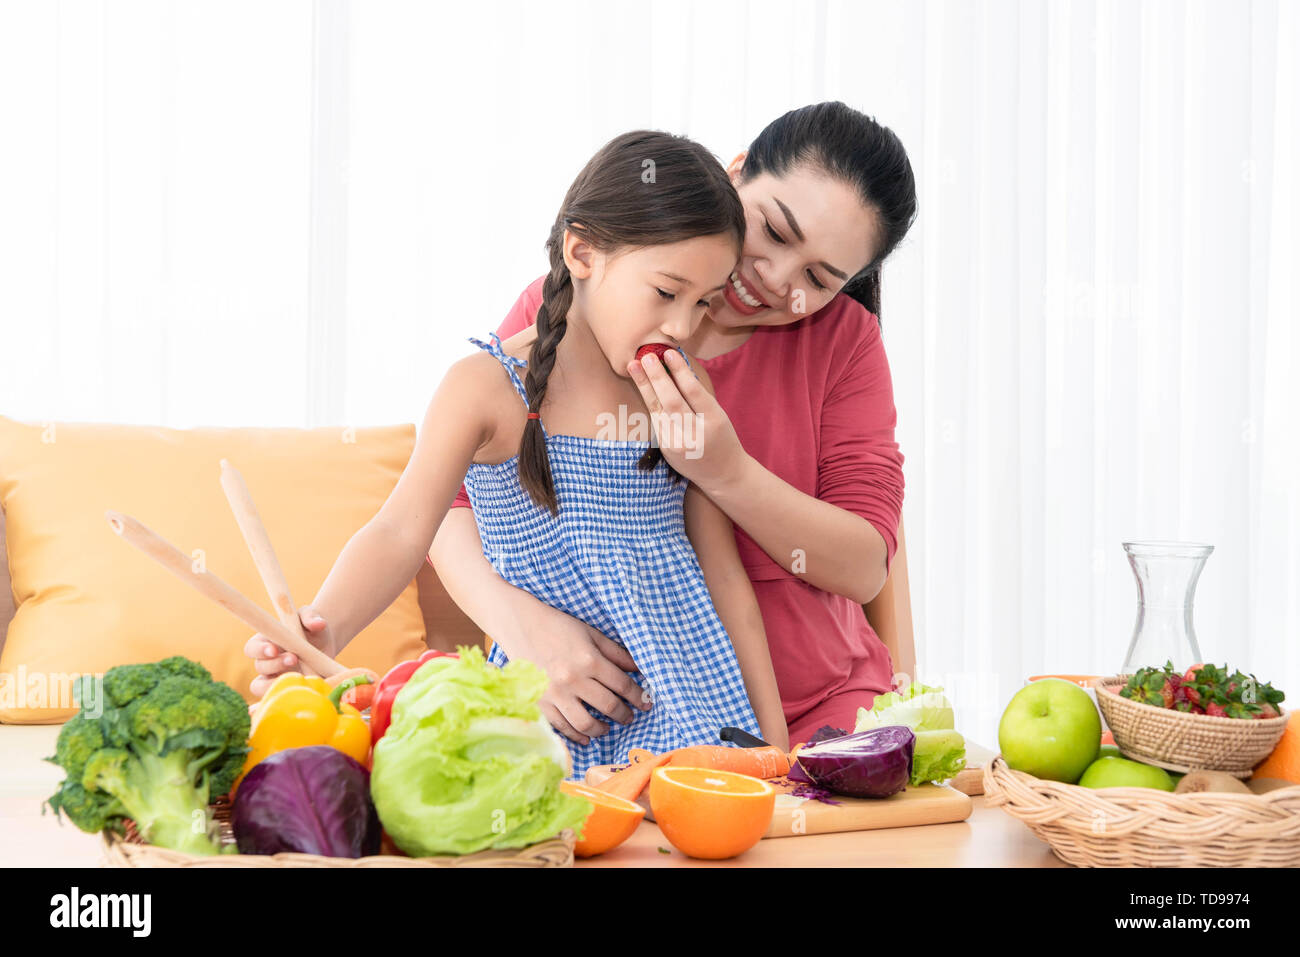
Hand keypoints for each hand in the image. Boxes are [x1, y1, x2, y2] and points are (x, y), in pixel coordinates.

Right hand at [243, 603, 334, 698]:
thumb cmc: (311, 627)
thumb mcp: (311, 617)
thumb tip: (319, 623)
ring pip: (262, 686)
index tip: (274, 649)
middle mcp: (266, 661)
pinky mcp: (286, 688)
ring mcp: (274, 677)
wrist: (324, 644)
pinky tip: (297, 695)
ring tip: (298, 677)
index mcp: (265, 642)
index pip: (252, 648)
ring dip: (275, 683)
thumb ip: (311, 617)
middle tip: (294, 659)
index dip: (260, 650)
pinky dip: (284, 698)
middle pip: (260, 667)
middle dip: (275, 664)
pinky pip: (277, 697)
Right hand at [492, 602, 649, 746]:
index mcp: (589, 660)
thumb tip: (640, 669)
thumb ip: (616, 653)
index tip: (646, 704)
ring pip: (586, 723)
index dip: (638, 697)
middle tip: (629, 717)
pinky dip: (576, 735)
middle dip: (624, 715)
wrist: (521, 626)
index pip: (622, 686)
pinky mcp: (539, 702)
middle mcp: (573, 680)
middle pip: (608, 706)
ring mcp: (555, 694)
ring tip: (607, 728)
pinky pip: (561, 726)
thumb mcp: (591, 634)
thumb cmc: (559, 627)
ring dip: (602, 730)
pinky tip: (585, 737)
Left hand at [627, 349, 746, 489]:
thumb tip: (676, 366)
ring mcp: (678, 443)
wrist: (722, 473)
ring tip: (634, 366)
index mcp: (714, 420)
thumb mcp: (718, 415)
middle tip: (646, 356)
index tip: (669, 353)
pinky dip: (649, 400)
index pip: (693, 391)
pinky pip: (656, 420)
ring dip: (644, 386)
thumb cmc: (721, 437)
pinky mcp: (666, 448)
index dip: (680, 371)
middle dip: (656, 377)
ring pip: (658, 410)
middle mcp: (695, 433)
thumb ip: (699, 396)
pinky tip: (641, 385)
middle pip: (672, 401)